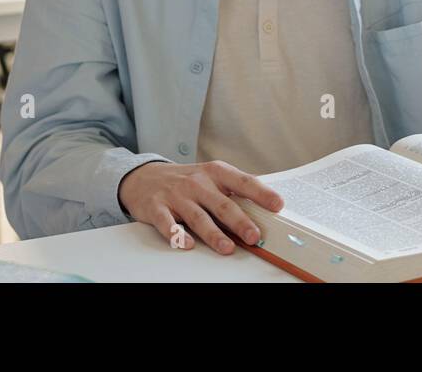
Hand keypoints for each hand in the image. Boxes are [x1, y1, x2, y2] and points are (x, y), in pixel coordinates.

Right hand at [118, 159, 283, 254]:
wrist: (144, 176)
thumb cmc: (186, 181)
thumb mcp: (210, 178)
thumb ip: (233, 191)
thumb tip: (264, 210)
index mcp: (215, 173)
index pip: (243, 182)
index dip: (261, 193)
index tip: (278, 205)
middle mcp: (197, 183)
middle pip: (222, 203)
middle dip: (240, 221)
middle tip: (254, 236)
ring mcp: (177, 195)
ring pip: (198, 217)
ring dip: (214, 234)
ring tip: (227, 248)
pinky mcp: (157, 207)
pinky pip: (168, 223)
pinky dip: (177, 235)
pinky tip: (187, 244)